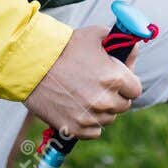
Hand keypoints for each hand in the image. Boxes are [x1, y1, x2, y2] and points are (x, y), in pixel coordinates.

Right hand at [24, 25, 141, 139]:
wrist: (31, 64)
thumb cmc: (65, 47)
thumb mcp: (95, 35)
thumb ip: (120, 41)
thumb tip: (134, 48)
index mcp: (115, 77)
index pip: (136, 89)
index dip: (128, 84)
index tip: (118, 80)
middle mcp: (105, 100)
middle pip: (123, 105)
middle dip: (115, 96)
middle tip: (100, 86)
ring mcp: (89, 116)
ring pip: (108, 119)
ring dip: (102, 110)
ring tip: (86, 95)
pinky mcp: (74, 129)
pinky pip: (94, 132)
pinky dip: (89, 123)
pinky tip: (79, 108)